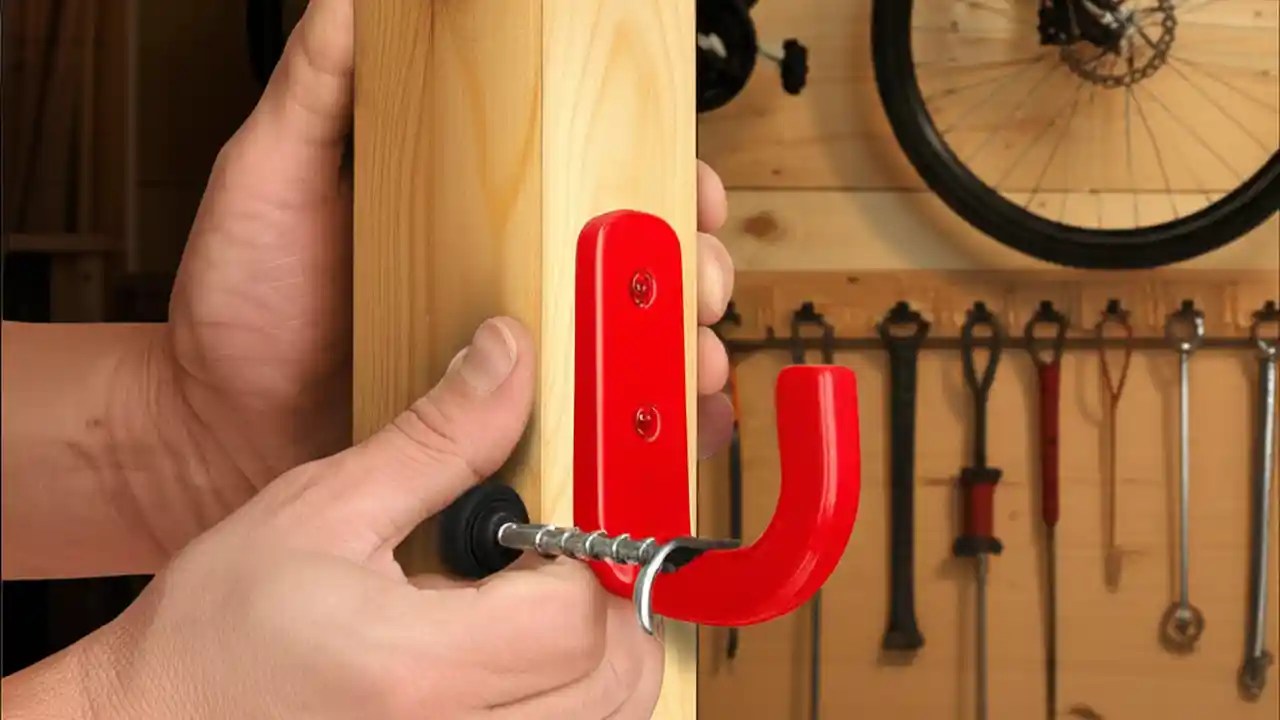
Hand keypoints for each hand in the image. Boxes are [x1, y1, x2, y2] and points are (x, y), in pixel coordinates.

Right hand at [75, 319, 663, 718]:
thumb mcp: (321, 508)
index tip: (532, 539)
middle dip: (602, 608)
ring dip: (594, 658)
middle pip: (618, 680)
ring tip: (520, 615)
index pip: (575, 618)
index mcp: (417, 671)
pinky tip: (509, 664)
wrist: (155, 717)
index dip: (576, 561)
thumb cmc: (216, 627)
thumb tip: (509, 359)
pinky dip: (565, 703)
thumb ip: (436, 440)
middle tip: (540, 572)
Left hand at [165, 0, 735, 522]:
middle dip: (688, 268)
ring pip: (630, 350)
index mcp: (471, 212)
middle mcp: (506, 285)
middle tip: (689, 282)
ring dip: (681, 352)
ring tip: (687, 365)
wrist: (217, 434)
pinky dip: (650, 437)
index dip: (652, 174)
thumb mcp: (268, 177)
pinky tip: (674, 434)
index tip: (678, 180)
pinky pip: (596, 433)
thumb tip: (352, 4)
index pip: (588, 178)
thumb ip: (316, 91)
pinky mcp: (507, 435)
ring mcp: (513, 364)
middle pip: (633, 264)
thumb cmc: (239, 309)